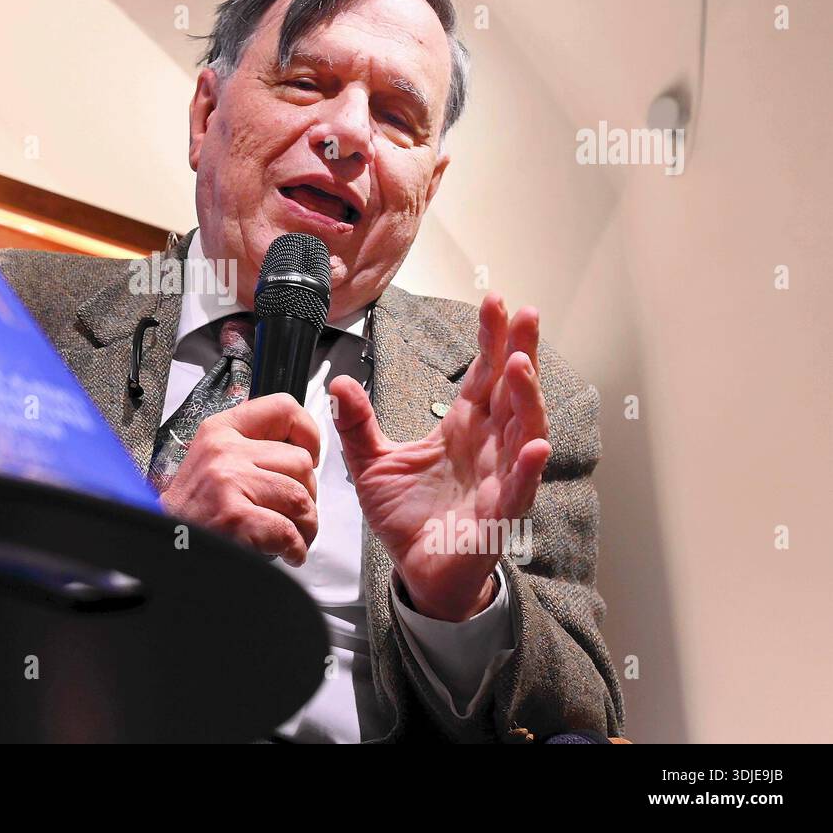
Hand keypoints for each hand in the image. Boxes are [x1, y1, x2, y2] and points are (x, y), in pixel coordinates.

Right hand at [160, 393, 320, 565]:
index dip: (308, 433)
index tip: (309, 456)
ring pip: (300, 498)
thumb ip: (252, 447)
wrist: (162, 545)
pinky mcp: (235, 518)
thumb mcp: (213, 461)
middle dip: (307, 495)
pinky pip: (288, 531)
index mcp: (220, 430)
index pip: (282, 408)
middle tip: (294, 513)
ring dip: (305, 525)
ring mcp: (229, 482)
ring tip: (292, 537)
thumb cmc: (192, 511)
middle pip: (300, 463)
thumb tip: (302, 450)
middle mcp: (224, 451)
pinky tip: (285, 552)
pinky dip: (295, 548)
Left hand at [330, 293, 550, 620]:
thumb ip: (355, 423)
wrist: (417, 572)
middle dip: (519, 352)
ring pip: (522, 430)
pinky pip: (519, 488)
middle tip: (524, 314)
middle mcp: (489, 446)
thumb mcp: (369, 463)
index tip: (494, 301)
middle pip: (511, 391)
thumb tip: (338, 382)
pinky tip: (534, 444)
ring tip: (520, 365)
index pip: (482, 374)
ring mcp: (500, 478)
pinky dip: (528, 467)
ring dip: (526, 398)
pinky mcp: (499, 515)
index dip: (490, 338)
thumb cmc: (406, 517)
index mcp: (463, 428)